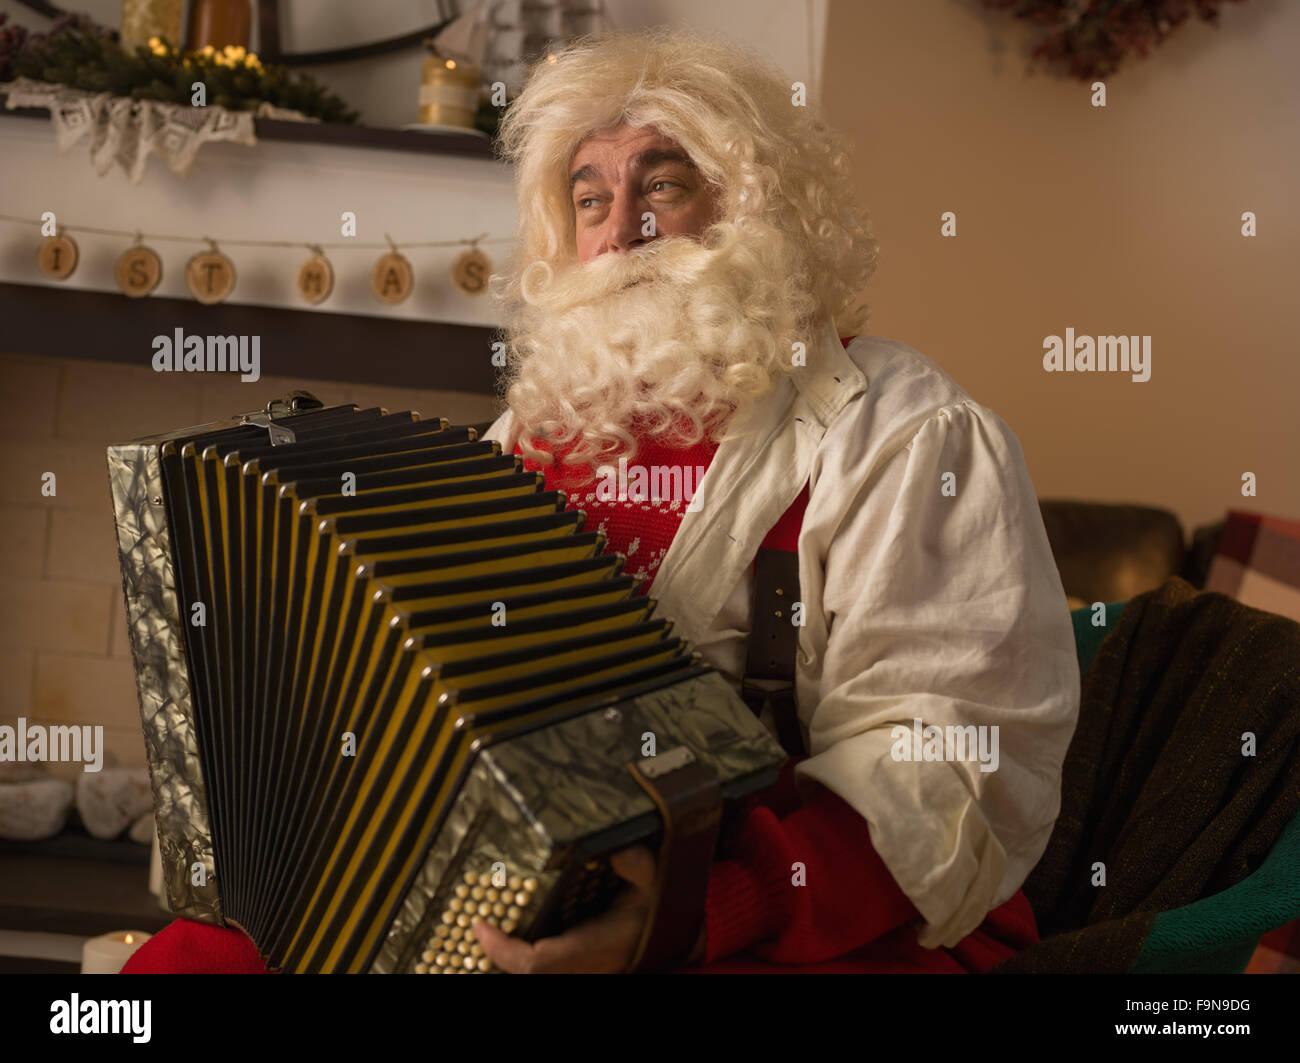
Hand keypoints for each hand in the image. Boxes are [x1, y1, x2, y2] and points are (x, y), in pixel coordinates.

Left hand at [472, 845, 707, 972]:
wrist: (682, 932)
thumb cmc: (664, 906)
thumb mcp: (654, 879)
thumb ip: (635, 864)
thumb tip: (615, 849)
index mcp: (595, 946)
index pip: (535, 963)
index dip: (502, 949)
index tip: (481, 925)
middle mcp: (583, 966)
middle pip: (524, 972)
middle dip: (495, 951)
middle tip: (476, 921)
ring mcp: (580, 969)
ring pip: (531, 972)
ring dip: (505, 952)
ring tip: (485, 924)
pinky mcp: (578, 965)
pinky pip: (540, 966)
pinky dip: (518, 951)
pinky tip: (507, 929)